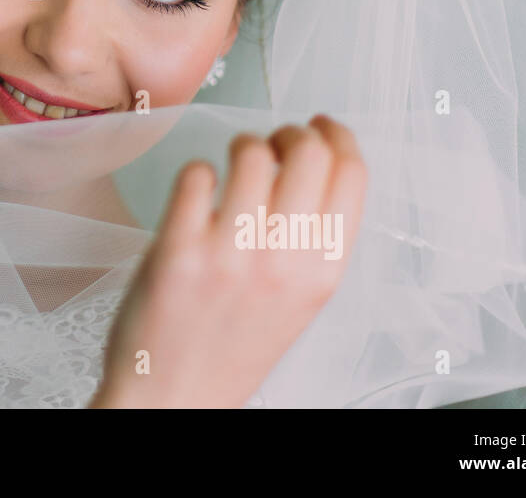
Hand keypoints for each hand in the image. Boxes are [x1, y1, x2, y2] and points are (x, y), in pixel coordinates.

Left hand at [92, 114, 367, 407]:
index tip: (321, 126)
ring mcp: (229, 255)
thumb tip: (319, 164)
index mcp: (322, 273)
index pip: (353, 173)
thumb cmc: (231, 349)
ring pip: (251, 152)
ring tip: (230, 166)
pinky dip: (197, 171)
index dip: (337, 135)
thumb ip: (313, 240)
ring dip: (242, 146)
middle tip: (272, 144)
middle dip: (290, 132)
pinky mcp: (177, 251)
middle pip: (310, 150)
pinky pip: (197, 174)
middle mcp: (283, 262)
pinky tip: (197, 192)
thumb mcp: (298, 301)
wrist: (173, 398)